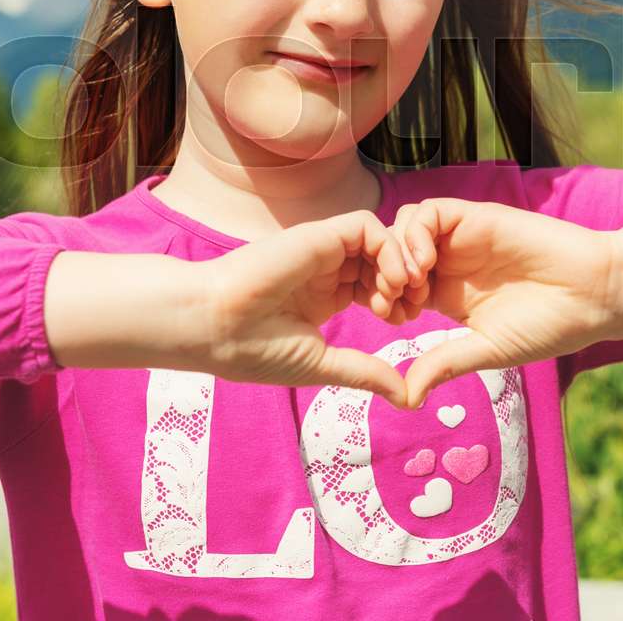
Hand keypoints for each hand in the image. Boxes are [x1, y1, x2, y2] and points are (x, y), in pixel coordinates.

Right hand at [176, 209, 418, 407]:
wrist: (212, 328)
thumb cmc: (254, 350)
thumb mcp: (321, 364)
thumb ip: (364, 373)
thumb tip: (406, 396)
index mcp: (323, 295)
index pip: (375, 284)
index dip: (397, 300)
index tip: (402, 324)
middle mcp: (325, 269)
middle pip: (384, 259)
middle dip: (407, 283)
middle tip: (410, 310)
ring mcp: (322, 250)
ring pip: (380, 239)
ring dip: (401, 265)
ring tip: (399, 297)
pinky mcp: (319, 235)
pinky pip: (366, 226)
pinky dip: (388, 248)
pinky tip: (388, 281)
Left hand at [387, 197, 622, 407]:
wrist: (593, 295)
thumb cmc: (548, 327)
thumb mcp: (488, 350)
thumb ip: (446, 363)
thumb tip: (406, 398)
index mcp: (448, 293)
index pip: (394, 285)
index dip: (383, 298)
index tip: (392, 321)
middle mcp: (450, 262)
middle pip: (391, 251)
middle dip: (381, 275)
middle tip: (393, 302)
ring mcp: (463, 237)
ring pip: (406, 227)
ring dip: (395, 253)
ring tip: (410, 285)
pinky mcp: (479, 217)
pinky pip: (431, 211)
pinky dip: (416, 233)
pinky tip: (425, 264)